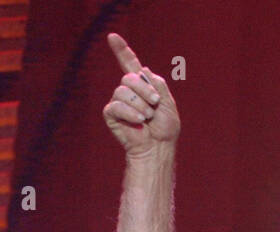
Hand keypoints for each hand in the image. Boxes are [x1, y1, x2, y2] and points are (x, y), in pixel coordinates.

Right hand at [103, 33, 179, 157]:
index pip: (129, 64)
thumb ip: (158, 83)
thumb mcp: (168, 102)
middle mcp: (129, 91)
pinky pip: (115, 105)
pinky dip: (130, 112)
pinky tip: (139, 121)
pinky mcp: (111, 114)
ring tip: (147, 117)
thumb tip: (142, 70)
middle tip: (154, 103)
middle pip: (129, 77)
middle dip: (144, 90)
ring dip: (139, 104)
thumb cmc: (165, 128)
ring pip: (123, 91)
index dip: (121, 50)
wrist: (159, 147)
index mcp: (142, 85)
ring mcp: (119, 102)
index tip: (112, 37)